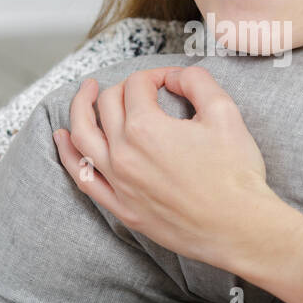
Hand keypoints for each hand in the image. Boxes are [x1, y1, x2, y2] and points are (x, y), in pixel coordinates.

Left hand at [52, 66, 274, 267]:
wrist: (239, 227)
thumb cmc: (236, 174)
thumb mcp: (225, 113)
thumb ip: (197, 81)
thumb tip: (176, 75)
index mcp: (146, 127)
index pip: (137, 85)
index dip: (154, 75)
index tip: (170, 81)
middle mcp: (124, 153)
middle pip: (108, 105)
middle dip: (123, 88)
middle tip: (138, 87)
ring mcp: (119, 183)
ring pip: (82, 137)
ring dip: (80, 109)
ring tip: (85, 94)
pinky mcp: (122, 207)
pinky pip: (84, 178)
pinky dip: (68, 155)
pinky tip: (62, 139)